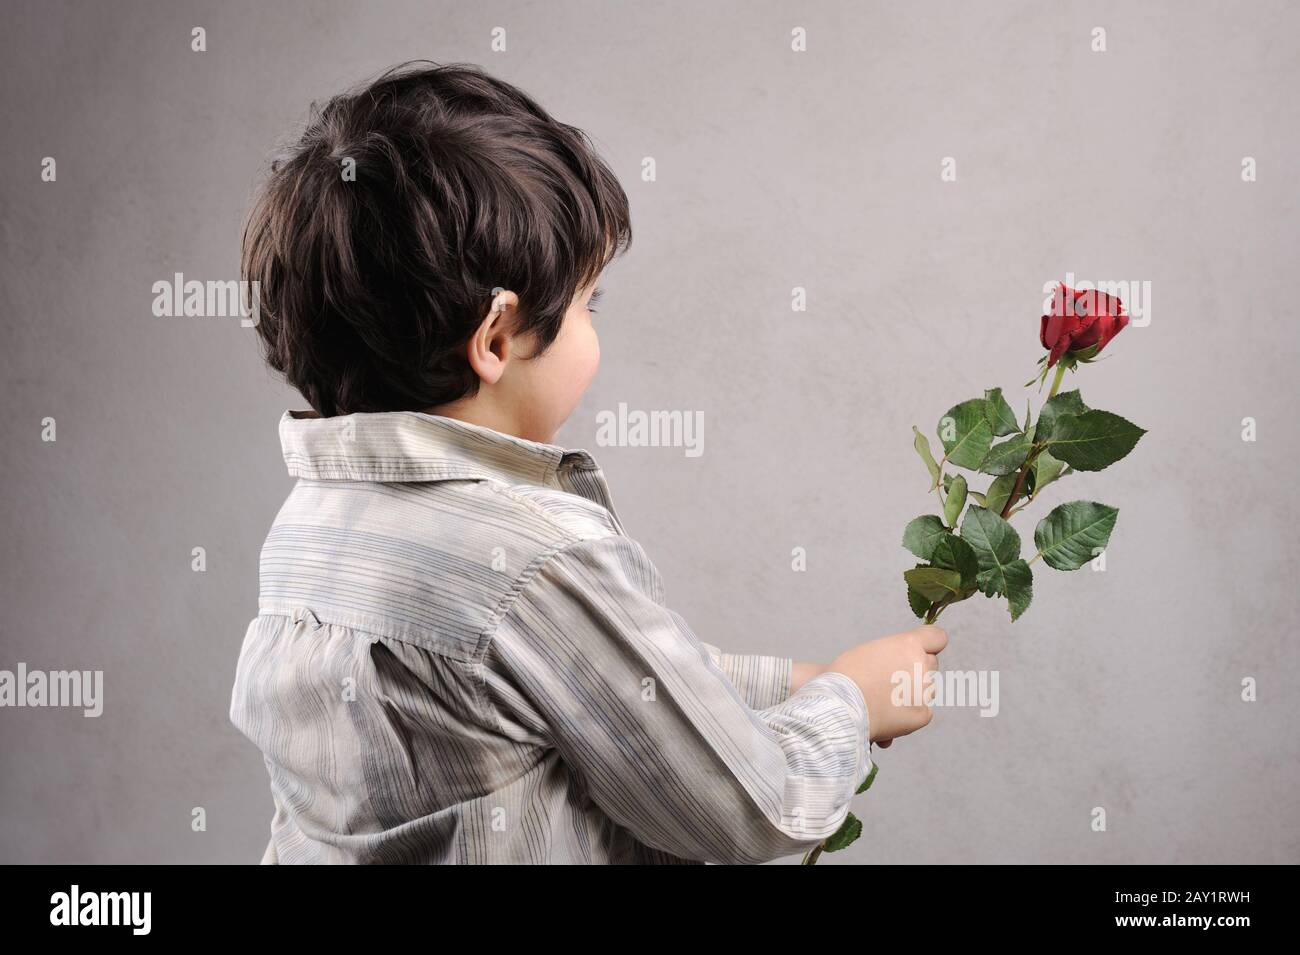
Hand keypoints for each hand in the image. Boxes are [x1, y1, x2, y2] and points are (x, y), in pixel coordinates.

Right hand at [827, 625, 947, 743]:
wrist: (840, 706)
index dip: (929, 645)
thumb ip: (891, 653)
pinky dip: (908, 714)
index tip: (920, 651)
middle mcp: (922, 666)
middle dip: (916, 670)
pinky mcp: (923, 715)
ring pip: (927, 689)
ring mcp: (925, 691)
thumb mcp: (867, 651)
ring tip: (884, 701)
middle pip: (930, 665)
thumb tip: (892, 665)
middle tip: (891, 680)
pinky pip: (922, 711)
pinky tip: (887, 715)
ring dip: (912, 693)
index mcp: (908, 645)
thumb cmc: (846, 676)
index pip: (937, 637)